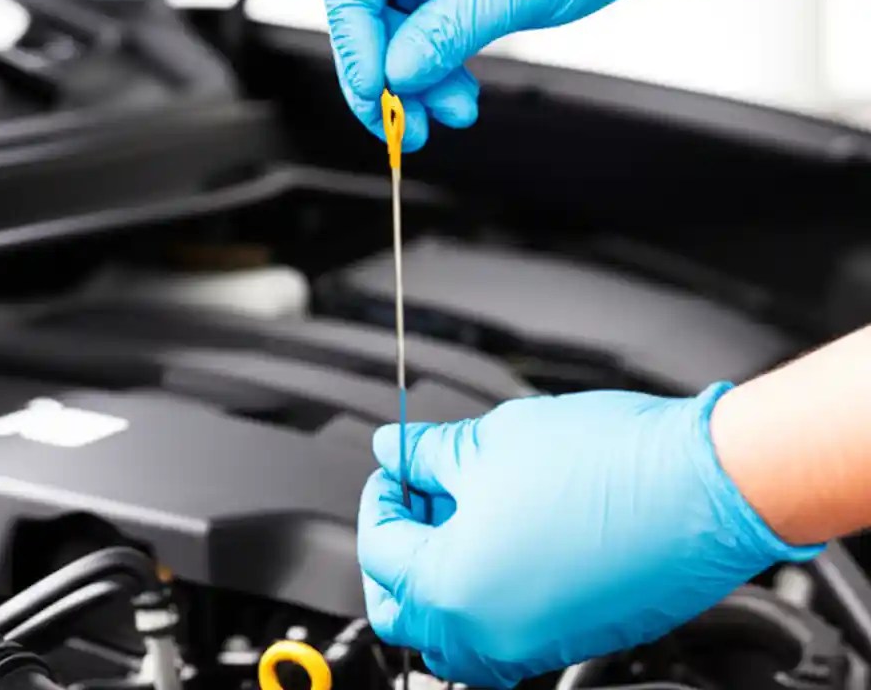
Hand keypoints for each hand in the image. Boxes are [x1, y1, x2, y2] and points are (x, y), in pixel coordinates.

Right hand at [323, 0, 651, 148]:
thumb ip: (444, 32)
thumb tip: (396, 76)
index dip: (355, 44)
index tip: (376, 93)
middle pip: (365, 12)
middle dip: (387, 76)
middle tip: (406, 125)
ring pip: (394, 30)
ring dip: (415, 83)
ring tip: (447, 114)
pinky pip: (425, 32)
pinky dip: (438, 70)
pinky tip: (455, 96)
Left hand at [358, 383, 822, 687]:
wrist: (709, 488)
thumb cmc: (611, 465)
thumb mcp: (492, 442)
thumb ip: (428, 455)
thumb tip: (396, 450)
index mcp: (450, 588)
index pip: (379, 549)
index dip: (381, 497)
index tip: (397, 468)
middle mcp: (485, 635)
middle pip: (402, 607)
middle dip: (398, 549)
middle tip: (419, 496)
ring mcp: (529, 646)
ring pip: (449, 631)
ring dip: (438, 576)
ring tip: (462, 512)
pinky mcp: (569, 641)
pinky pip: (499, 633)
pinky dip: (483, 593)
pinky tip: (502, 535)